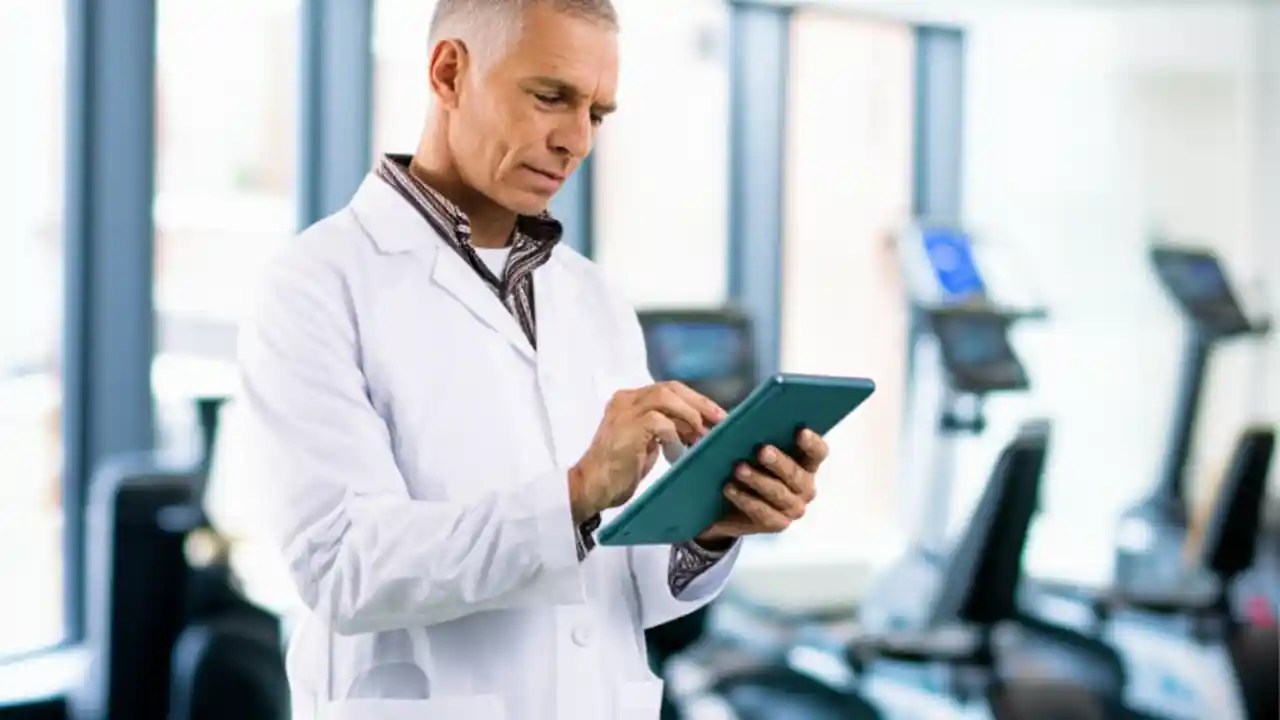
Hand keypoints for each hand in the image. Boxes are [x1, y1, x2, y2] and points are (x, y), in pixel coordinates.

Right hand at [569, 381, 725, 522]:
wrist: (591, 487)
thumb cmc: (618, 472)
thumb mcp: (646, 445)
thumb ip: (665, 431)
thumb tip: (697, 429)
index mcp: (630, 401)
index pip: (670, 390)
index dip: (695, 401)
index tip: (716, 417)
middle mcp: (626, 399)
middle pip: (672, 388)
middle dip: (700, 404)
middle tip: (721, 422)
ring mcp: (625, 410)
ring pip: (667, 397)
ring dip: (690, 416)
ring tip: (702, 437)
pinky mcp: (628, 426)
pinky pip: (660, 422)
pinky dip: (674, 436)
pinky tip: (675, 455)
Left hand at [695, 428, 828, 547]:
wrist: (728, 507)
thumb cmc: (747, 468)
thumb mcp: (752, 450)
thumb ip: (759, 436)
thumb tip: (751, 422)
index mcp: (805, 464)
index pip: (818, 452)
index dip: (811, 443)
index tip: (800, 431)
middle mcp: (805, 487)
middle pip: (796, 474)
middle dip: (779, 462)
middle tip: (761, 450)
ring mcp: (792, 508)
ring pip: (779, 493)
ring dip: (758, 480)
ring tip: (739, 469)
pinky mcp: (776, 524)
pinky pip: (763, 512)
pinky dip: (746, 499)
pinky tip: (730, 488)